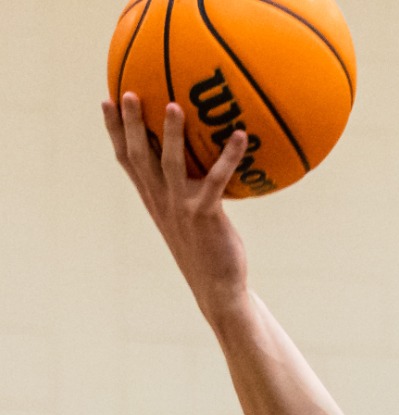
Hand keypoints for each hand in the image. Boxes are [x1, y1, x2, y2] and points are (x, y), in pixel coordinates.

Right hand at [101, 94, 250, 310]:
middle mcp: (161, 200)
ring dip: (171, 133)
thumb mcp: (191, 217)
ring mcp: (180, 207)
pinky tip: (240, 135)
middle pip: (138, 155)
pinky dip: (228, 156)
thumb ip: (190, 190)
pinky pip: (217, 179)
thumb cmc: (208, 250)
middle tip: (127, 91)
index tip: (106, 100)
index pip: (126, 159)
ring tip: (175, 104)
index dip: (114, 130)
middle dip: (129, 123)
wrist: (218, 287)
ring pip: (169, 163)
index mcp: (153, 199)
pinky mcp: (205, 214)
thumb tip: (206, 160)